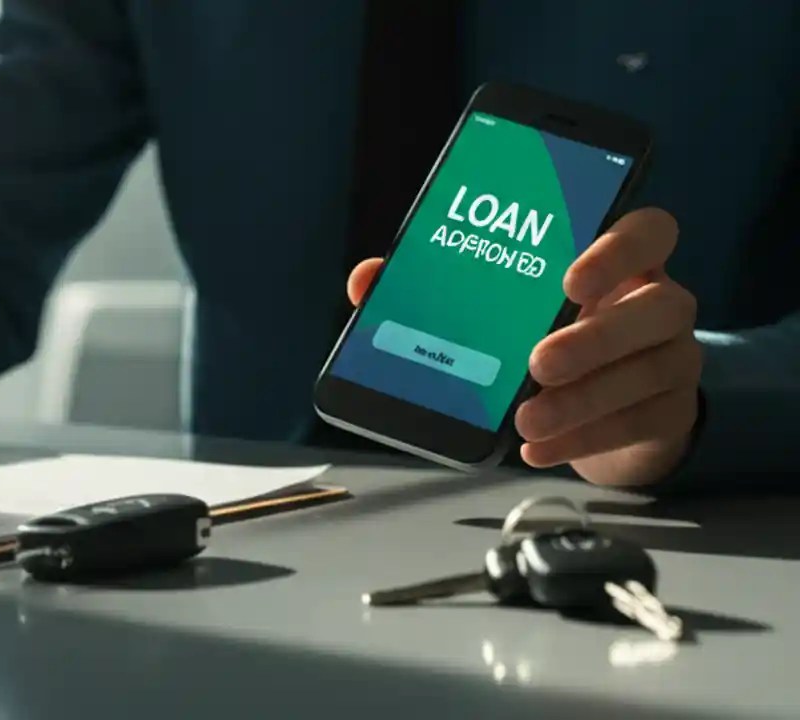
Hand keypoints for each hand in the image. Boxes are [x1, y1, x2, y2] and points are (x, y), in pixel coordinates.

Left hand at [345, 207, 700, 486]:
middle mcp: (658, 303)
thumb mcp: (502, 308)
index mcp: (619, 262)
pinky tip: (536, 448)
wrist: (602, 406)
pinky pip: (637, 425)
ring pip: (650, 372)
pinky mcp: (670, 413)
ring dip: (583, 400)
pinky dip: (582, 439)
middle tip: (536, 362)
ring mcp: (674, 359)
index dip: (618, 247)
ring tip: (526, 418)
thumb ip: (436, 285)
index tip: (568, 278)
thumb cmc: (542, 335)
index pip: (648, 231)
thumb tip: (368, 279)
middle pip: (661, 307)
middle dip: (596, 337)